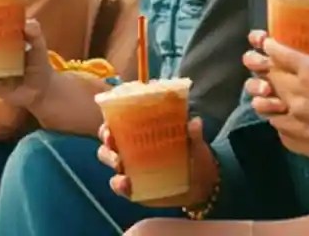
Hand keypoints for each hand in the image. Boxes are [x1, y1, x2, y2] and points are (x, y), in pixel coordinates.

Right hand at [98, 117, 216, 208]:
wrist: (201, 185)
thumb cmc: (193, 156)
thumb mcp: (194, 144)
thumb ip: (193, 134)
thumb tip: (195, 122)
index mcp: (142, 131)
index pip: (118, 122)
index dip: (111, 120)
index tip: (111, 122)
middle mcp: (131, 148)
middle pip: (109, 141)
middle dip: (107, 139)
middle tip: (112, 140)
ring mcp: (130, 168)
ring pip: (109, 160)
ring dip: (110, 159)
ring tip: (120, 162)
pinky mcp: (132, 188)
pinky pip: (118, 185)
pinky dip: (118, 184)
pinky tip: (125, 183)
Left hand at [254, 35, 308, 164]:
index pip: (280, 54)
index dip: (271, 46)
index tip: (269, 42)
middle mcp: (299, 90)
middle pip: (272, 74)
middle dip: (271, 66)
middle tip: (275, 63)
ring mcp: (296, 113)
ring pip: (271, 96)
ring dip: (271, 89)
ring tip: (276, 86)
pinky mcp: (299, 132)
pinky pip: (276, 120)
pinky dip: (274, 112)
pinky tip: (281, 108)